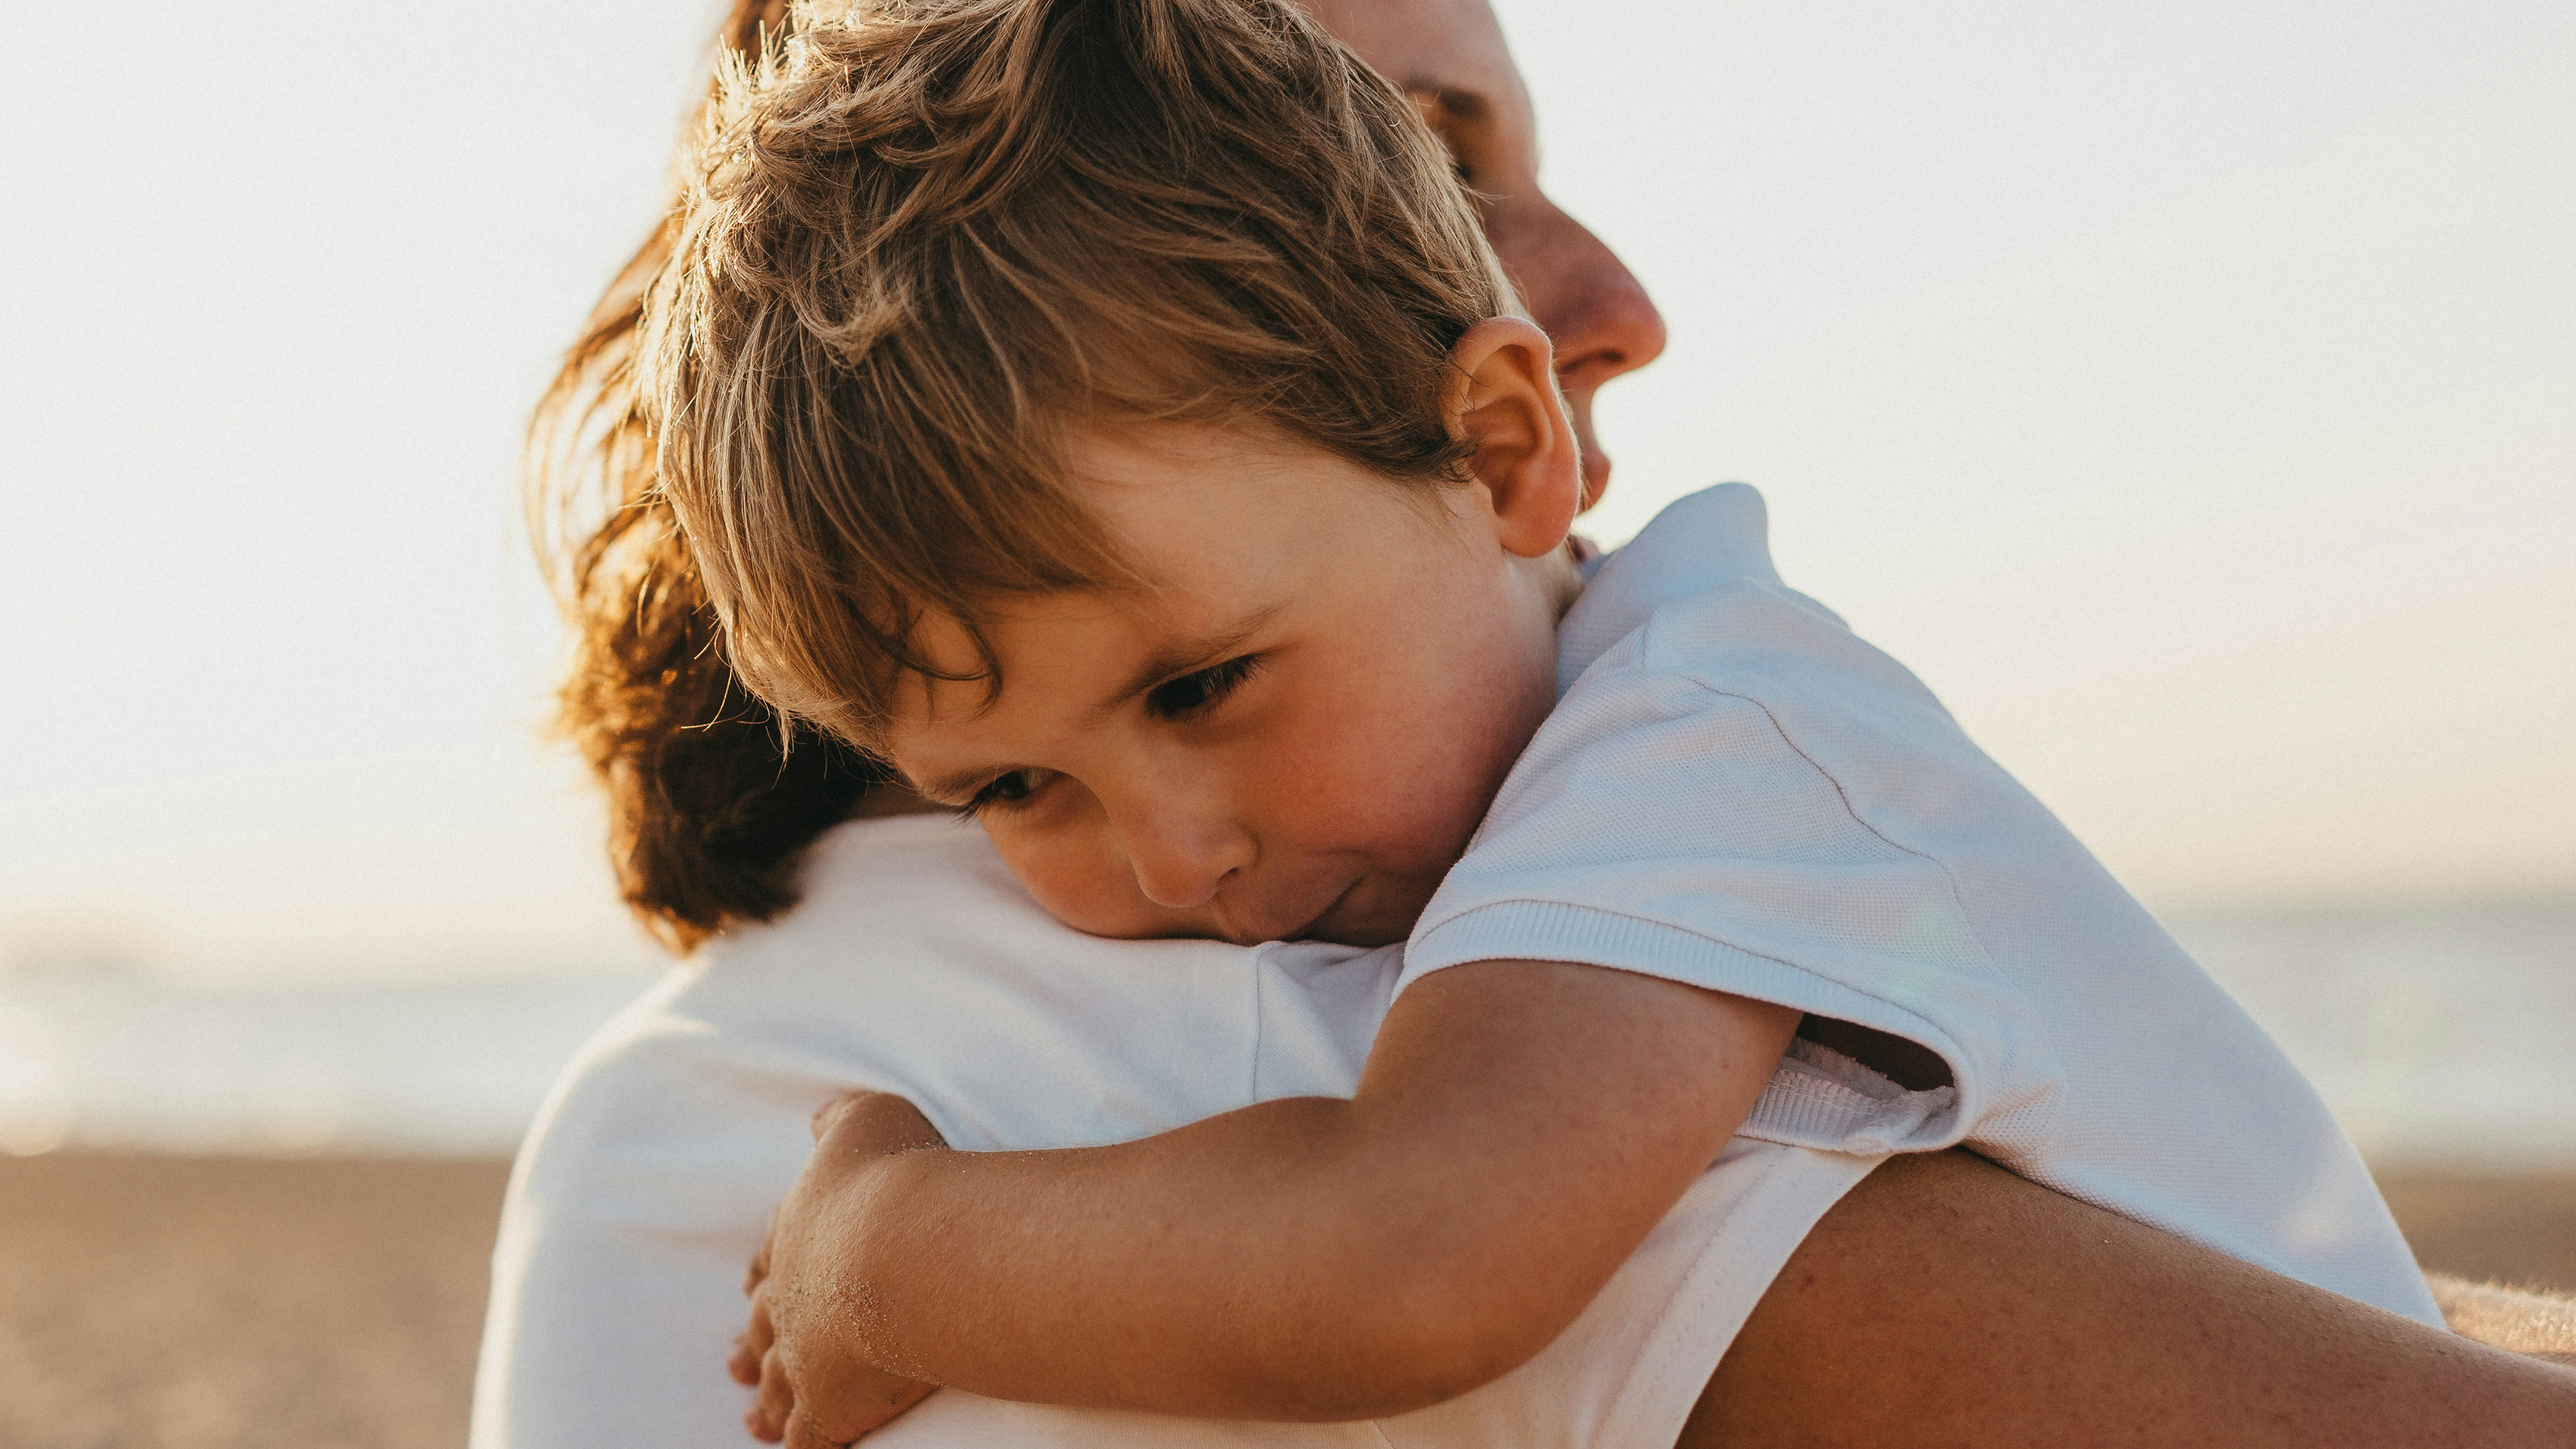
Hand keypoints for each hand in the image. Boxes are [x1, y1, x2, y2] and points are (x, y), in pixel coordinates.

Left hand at [729, 1091, 948, 1443]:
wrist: (907, 1246)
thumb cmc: (896, 1176)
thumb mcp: (868, 1119)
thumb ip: (840, 1118)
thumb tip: (821, 1118)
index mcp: (797, 1234)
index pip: (772, 1257)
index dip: (764, 1272)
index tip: (751, 1286)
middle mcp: (791, 1297)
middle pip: (764, 1326)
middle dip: (752, 1343)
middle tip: (734, 1364)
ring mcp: (805, 1355)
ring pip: (777, 1385)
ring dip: (766, 1401)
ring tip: (752, 1419)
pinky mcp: (830, 1405)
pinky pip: (808, 1435)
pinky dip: (800, 1442)